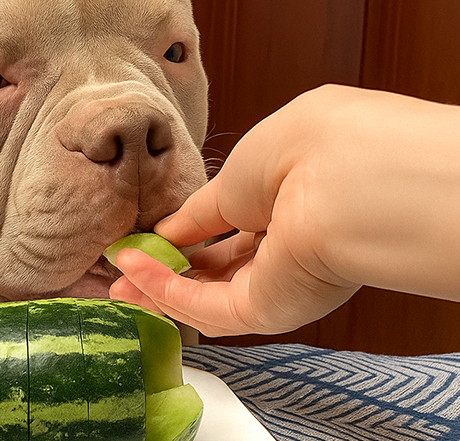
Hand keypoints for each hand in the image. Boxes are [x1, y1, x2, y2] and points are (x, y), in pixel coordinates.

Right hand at [110, 86, 361, 336]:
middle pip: (217, 268)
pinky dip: (166, 292)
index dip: (183, 234)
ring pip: (207, 295)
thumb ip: (205, 208)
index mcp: (289, 197)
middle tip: (121, 272)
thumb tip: (172, 228)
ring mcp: (279, 280)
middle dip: (166, 271)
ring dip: (157, 288)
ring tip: (115, 283)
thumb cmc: (304, 149)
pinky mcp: (269, 310)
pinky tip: (133, 274)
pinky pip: (207, 306)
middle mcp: (287, 243)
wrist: (344, 176)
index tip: (143, 239)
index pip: (228, 223)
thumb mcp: (240, 171)